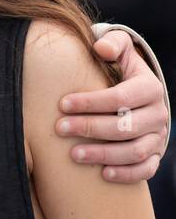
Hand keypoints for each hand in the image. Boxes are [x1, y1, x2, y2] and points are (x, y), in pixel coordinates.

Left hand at [56, 30, 170, 182]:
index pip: (120, 97)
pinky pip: (146, 169)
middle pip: (126, 127)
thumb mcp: (119, 50)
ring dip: (104, 154)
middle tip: (59, 128)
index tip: (62, 104)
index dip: (90, 102)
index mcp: (150, 88)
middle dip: (90, 128)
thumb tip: (100, 48)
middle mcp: (158, 114)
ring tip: (73, 154)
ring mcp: (158, 137)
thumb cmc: (119, 69)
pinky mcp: (155, 154)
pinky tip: (103, 174)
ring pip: (135, 151)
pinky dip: (127, 174)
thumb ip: (111, 43)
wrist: (138, 92)